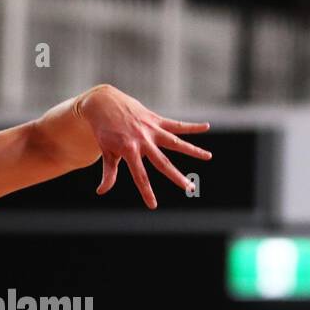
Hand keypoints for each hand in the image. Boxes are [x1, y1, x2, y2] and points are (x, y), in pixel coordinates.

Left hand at [77, 86, 211, 208]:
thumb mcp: (106, 152)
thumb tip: (101, 192)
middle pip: (162, 162)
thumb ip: (109, 173)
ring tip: (208, 156)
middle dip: (176, 176)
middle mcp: (142, 140)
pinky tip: (206, 126)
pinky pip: (175, 124)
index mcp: (129, 150)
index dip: (146, 191)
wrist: (103, 104)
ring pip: (174, 141)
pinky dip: (191, 126)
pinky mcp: (155, 119)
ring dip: (192, 149)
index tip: (153, 205)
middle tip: (190, 188)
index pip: (139, 175)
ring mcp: (150, 129)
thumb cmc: (104, 131)